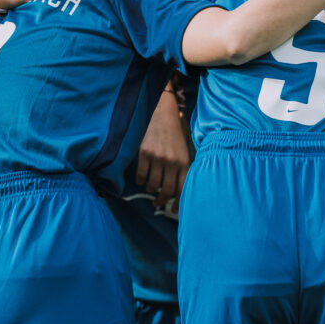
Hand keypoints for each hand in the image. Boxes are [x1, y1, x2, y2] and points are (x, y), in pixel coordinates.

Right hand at [135, 90, 190, 206]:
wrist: (162, 113)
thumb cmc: (175, 133)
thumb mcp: (184, 150)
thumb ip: (182, 168)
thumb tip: (179, 191)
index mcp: (184, 162)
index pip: (182, 189)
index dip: (178, 203)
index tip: (173, 210)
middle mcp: (172, 162)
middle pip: (167, 191)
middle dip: (162, 201)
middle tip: (158, 203)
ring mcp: (157, 158)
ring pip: (153, 185)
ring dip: (151, 190)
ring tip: (151, 189)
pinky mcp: (144, 153)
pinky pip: (141, 175)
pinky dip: (140, 181)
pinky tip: (142, 180)